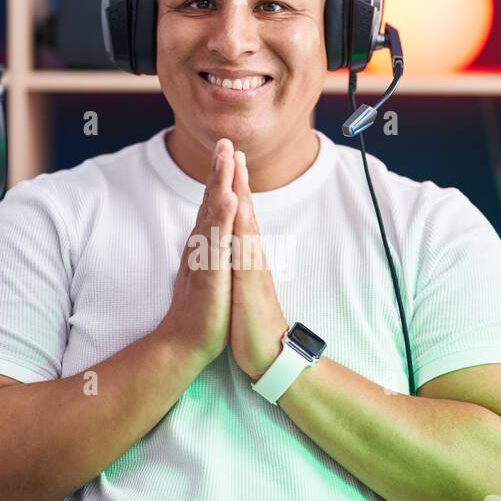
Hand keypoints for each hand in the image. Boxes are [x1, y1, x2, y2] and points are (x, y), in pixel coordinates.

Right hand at [157, 137, 237, 369]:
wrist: (185, 343)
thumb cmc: (200, 311)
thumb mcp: (207, 272)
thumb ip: (207, 250)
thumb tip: (208, 232)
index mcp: (205, 245)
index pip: (213, 205)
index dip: (220, 177)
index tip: (227, 151)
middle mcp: (202, 246)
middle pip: (211, 201)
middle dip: (219, 170)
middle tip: (224, 141)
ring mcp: (205, 258)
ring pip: (213, 214)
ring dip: (220, 184)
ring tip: (226, 158)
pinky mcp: (210, 273)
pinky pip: (217, 241)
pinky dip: (224, 218)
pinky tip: (231, 199)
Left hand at [228, 149, 289, 380]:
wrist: (271, 355)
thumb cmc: (253, 323)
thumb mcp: (242, 287)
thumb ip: (239, 266)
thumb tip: (234, 250)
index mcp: (246, 257)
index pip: (239, 215)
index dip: (234, 186)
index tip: (229, 158)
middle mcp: (251, 256)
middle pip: (244, 209)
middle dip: (237, 177)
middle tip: (232, 146)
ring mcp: (252, 268)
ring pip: (245, 223)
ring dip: (240, 192)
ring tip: (234, 164)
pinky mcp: (250, 283)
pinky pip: (242, 251)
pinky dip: (238, 228)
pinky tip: (235, 209)